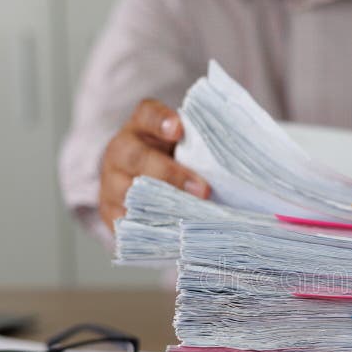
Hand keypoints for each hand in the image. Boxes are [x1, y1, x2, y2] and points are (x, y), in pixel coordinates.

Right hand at [99, 99, 210, 230]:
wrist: (140, 183)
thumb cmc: (173, 161)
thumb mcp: (184, 147)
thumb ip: (202, 148)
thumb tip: (241, 164)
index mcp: (141, 127)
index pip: (147, 115)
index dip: (160, 121)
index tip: (179, 129)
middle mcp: (121, 151)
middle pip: (135, 157)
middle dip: (170, 174)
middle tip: (202, 190)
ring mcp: (111, 183)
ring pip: (127, 192)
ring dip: (160, 206)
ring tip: (190, 217)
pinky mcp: (110, 212)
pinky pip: (124, 223)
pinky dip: (147, 230)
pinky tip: (171, 236)